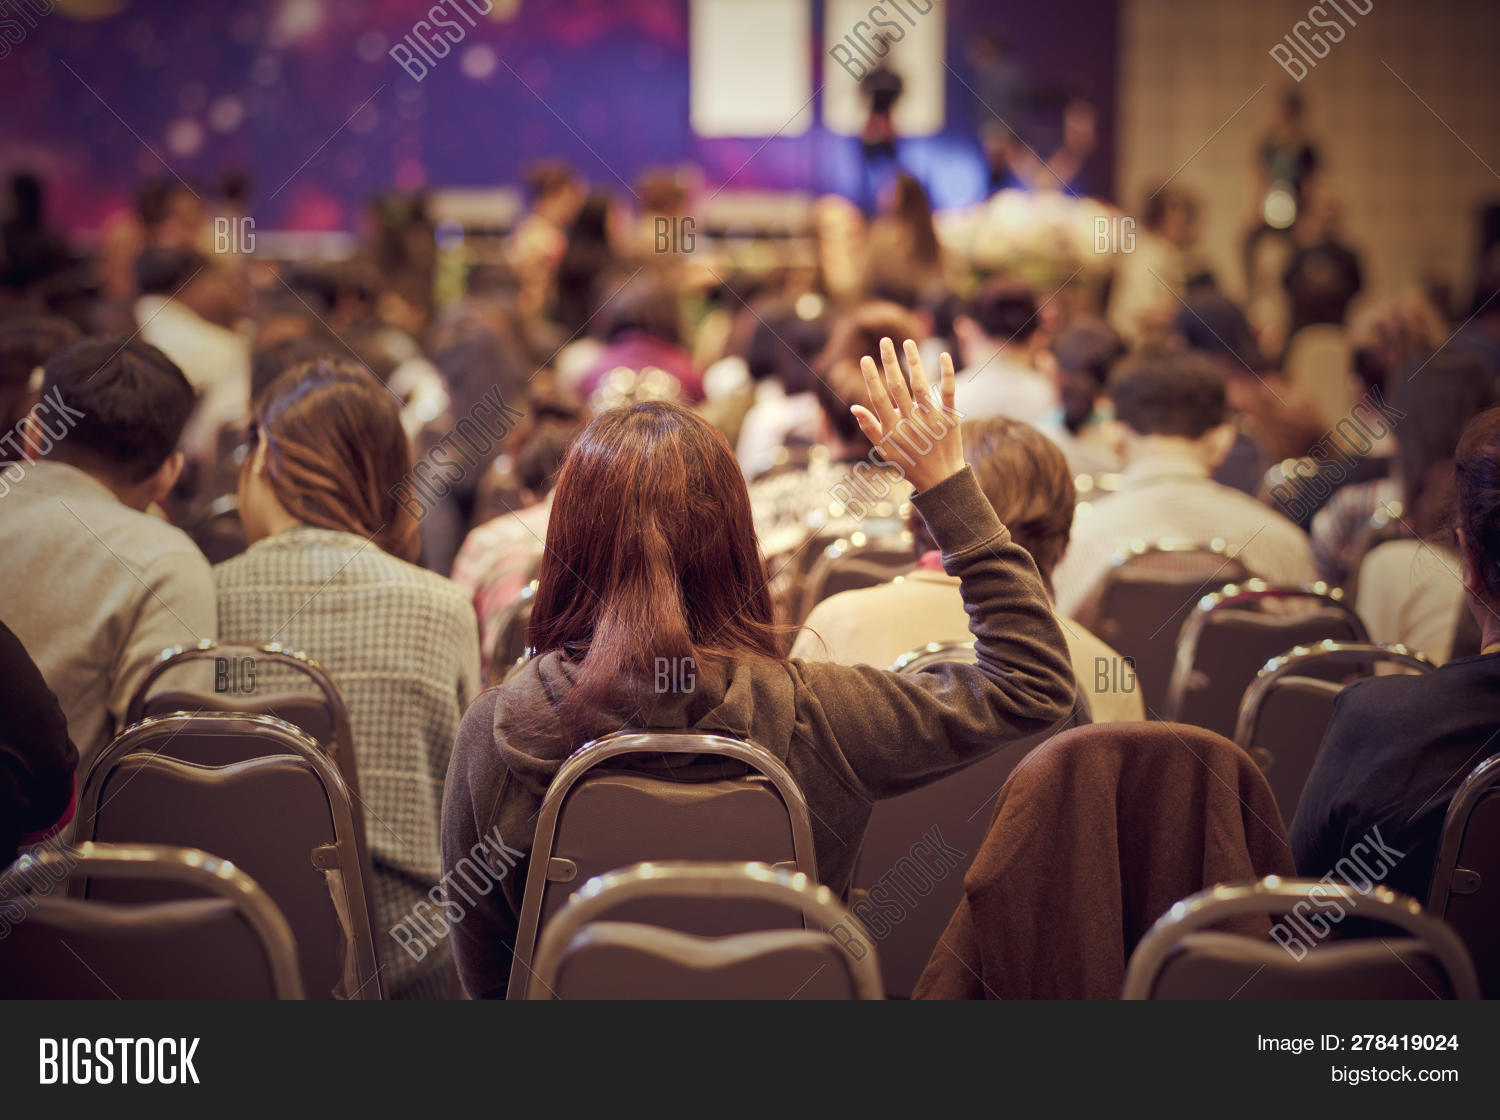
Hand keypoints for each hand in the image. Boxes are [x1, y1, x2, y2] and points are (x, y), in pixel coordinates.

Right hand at [851, 337, 963, 493]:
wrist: (941, 480)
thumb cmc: (909, 463)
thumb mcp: (885, 451)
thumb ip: (870, 428)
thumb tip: (855, 407)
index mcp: (893, 430)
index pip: (879, 398)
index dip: (871, 378)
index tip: (865, 359)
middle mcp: (910, 422)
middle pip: (897, 386)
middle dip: (890, 362)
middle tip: (885, 341)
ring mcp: (931, 419)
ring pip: (920, 385)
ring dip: (914, 361)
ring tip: (907, 342)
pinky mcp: (950, 418)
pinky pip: (949, 392)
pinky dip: (947, 374)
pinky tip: (944, 355)